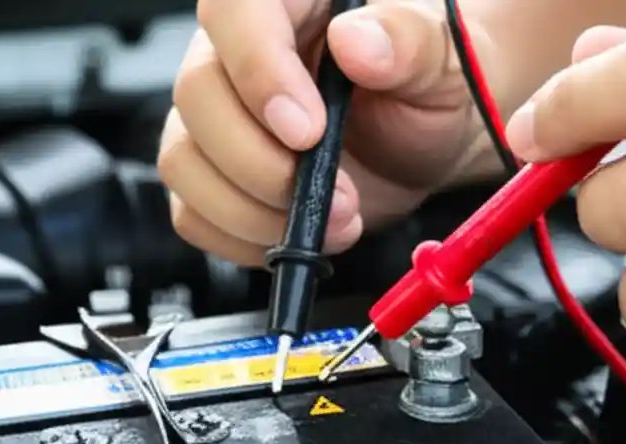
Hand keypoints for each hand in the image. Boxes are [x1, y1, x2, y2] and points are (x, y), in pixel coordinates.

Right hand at [159, 0, 500, 266]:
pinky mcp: (211, 176)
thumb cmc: (429, 86)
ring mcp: (214, 118)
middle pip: (196, 93)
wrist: (425, 143)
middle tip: (334, 191)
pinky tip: (298, 234)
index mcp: (286, 2)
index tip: (305, 130)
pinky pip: (192, 214)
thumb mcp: (442, 59)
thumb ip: (408, 43)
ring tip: (334, 219)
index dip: (256, 69)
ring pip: (184, 160)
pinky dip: (244, 238)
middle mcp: (234, 53)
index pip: (233, 9)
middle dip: (260, 162)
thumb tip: (357, 42)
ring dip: (255, 211)